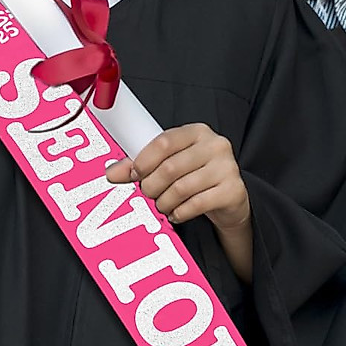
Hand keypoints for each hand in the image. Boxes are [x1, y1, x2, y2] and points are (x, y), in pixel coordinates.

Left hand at [107, 123, 251, 278]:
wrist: (229, 197)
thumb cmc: (196, 175)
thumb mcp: (170, 163)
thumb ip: (142, 165)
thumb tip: (112, 172)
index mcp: (196, 132)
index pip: (164, 142)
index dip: (144, 160)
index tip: (134, 174)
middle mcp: (215, 145)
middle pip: (170, 167)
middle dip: (152, 186)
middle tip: (148, 193)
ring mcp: (227, 167)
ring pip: (182, 188)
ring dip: (164, 202)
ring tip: (162, 205)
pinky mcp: (233, 190)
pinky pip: (196, 204)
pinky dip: (180, 212)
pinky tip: (177, 213)